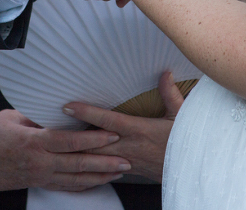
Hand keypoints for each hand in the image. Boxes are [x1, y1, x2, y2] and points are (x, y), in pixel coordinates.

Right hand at [0, 110, 131, 207]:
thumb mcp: (10, 118)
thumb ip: (36, 117)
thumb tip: (58, 109)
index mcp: (31, 142)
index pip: (68, 141)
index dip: (92, 138)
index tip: (113, 134)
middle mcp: (38, 163)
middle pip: (78, 164)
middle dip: (105, 161)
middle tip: (128, 158)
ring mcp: (38, 176)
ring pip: (76, 179)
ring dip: (100, 175)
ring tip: (121, 170)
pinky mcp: (37, 183)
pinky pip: (66, 186)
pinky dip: (85, 184)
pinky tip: (98, 180)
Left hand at [61, 73, 184, 181]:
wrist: (193, 172)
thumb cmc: (187, 144)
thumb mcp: (181, 117)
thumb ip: (170, 94)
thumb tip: (165, 73)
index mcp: (139, 131)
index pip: (107, 120)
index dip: (86, 113)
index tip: (68, 106)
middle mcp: (128, 147)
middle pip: (93, 142)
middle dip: (72, 135)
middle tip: (52, 124)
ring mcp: (126, 162)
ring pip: (95, 157)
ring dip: (78, 149)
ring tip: (58, 138)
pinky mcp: (127, 171)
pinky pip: (103, 167)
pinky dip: (90, 161)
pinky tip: (79, 155)